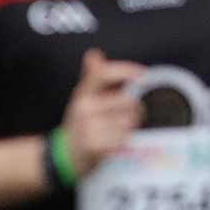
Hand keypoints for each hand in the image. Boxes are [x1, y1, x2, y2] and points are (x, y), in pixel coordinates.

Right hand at [60, 48, 144, 179]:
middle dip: (132, 109)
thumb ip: (93, 76)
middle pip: (128, 101)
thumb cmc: (80, 123)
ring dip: (128, 126)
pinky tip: (109, 143)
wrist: (65, 156)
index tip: (145, 75)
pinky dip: (122, 140)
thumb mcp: (83, 98)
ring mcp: (89, 128)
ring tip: (111, 130)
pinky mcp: (96, 146)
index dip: (126, 70)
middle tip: (117, 118)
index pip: (103, 73)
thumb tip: (93, 53)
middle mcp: (84, 108)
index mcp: (82, 93)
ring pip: (130, 120)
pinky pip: (125, 137)